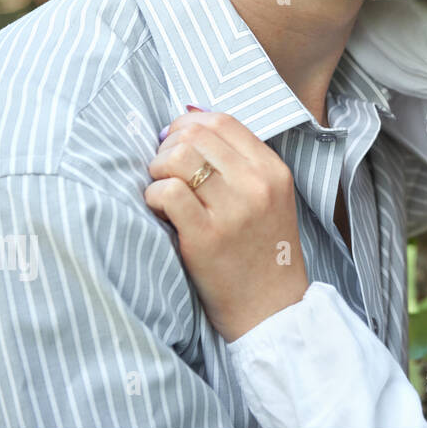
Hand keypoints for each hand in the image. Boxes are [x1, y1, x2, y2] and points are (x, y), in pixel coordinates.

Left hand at [144, 108, 308, 341]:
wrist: (270, 307)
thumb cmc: (262, 251)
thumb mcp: (270, 197)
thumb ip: (239, 162)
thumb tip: (190, 120)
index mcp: (273, 171)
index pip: (223, 121)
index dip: (188, 124)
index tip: (175, 141)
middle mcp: (256, 185)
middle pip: (196, 135)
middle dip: (168, 146)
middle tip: (163, 169)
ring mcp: (233, 211)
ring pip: (179, 158)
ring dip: (158, 169)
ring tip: (161, 190)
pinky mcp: (206, 238)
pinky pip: (168, 193)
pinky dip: (153, 195)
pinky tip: (160, 210)